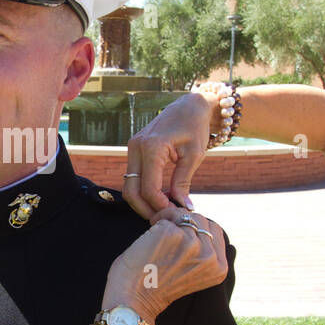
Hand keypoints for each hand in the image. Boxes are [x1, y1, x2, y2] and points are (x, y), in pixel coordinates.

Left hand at [103, 207, 227, 321]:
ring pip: (184, 215)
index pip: (215, 231)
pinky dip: (156, 222)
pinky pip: (166, 217)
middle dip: (184, 221)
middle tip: (167, 230)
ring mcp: (191, 243)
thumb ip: (202, 253)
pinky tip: (148, 237)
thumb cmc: (157, 288)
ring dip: (168, 219)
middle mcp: (209, 255)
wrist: (134, 302)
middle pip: (202, 219)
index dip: (197, 228)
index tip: (182, 234)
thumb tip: (197, 225)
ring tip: (156, 232)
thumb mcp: (193, 273)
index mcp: (219, 267)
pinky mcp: (171, 234)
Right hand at [123, 92, 210, 217]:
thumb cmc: (195, 127)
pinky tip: (162, 196)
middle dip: (146, 209)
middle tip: (165, 218)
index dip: (160, 205)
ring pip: (129, 185)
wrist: (189, 106)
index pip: (149, 188)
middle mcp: (137, 147)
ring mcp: (132, 148)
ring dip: (143, 201)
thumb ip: (183, 181)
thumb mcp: (194, 155)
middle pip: (131, 190)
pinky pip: (134, 177)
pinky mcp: (134, 150)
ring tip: (164, 208)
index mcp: (152, 147)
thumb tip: (183, 207)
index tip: (176, 213)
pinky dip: (144, 190)